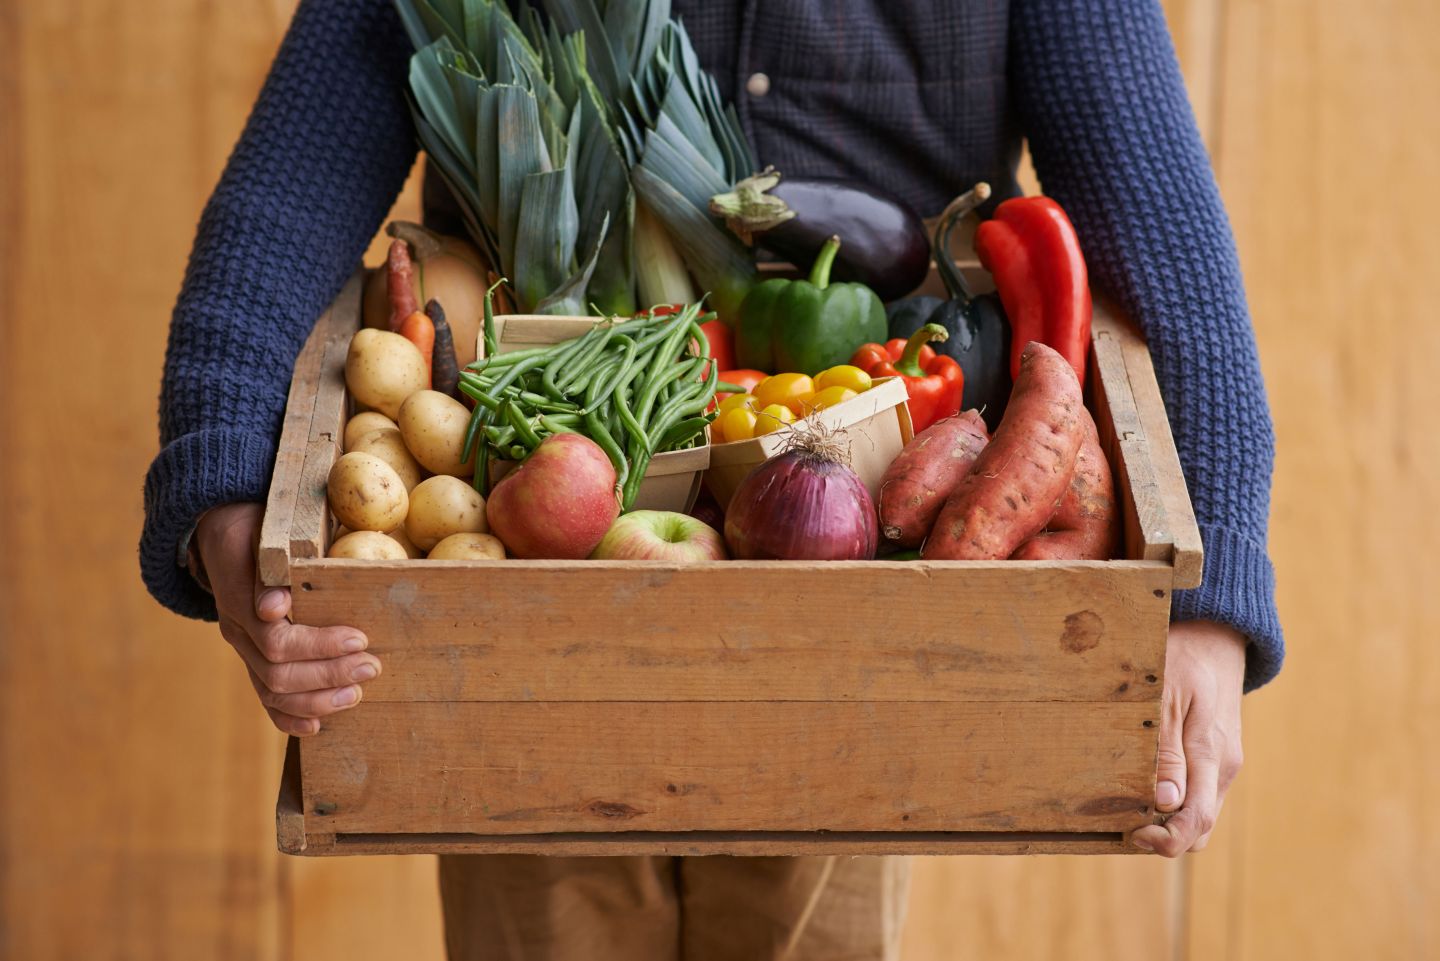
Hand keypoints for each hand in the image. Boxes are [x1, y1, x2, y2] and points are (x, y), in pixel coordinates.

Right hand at [194, 502, 380, 735]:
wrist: (223, 530)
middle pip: (277, 673)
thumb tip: (275, 608)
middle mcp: (237, 630)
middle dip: (329, 674)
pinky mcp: (251, 659)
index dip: (319, 646)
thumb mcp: (263, 532)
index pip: (276, 641)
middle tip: (372, 666)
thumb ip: (271, 568)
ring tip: (356, 694)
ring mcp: (242, 648)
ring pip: (272, 691)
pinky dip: (290, 716)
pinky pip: (265, 698)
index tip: (358, 638)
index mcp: (239, 599)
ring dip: (317, 699)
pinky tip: (317, 726)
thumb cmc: (256, 526)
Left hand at [1131, 620, 1245, 856]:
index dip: (1166, 840)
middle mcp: (1223, 765)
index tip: (1133, 834)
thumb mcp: (1165, 694)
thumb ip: (1166, 749)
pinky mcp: (1216, 755)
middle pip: (1199, 827)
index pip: (1197, 820)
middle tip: (1123, 823)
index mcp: (1211, 753)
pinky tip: (1143, 785)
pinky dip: (1174, 801)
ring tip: (1127, 804)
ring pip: (1199, 812)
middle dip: (1165, 836)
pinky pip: (1199, 792)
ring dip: (1168, 819)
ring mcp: (1223, 762)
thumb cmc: (1181, 657)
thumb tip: (1165, 801)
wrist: (1213, 635)